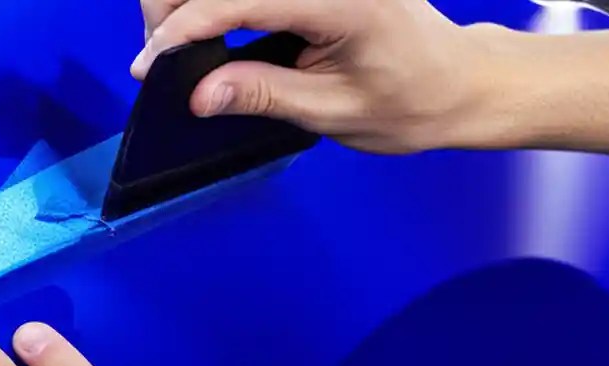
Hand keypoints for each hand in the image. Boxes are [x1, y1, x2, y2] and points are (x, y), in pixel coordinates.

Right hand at [132, 0, 509, 152]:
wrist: (459, 82)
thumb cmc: (415, 101)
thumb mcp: (336, 111)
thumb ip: (265, 95)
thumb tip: (199, 93)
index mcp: (343, 0)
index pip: (239, 0)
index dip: (183, 29)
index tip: (149, 64)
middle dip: (176, 5)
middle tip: (157, 56)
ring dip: (194, 1)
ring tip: (176, 45)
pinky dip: (220, 4)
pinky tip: (206, 28)